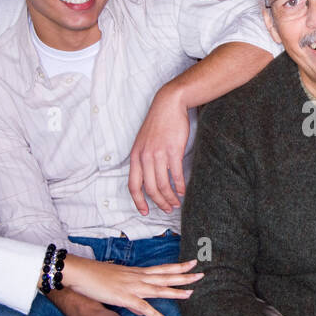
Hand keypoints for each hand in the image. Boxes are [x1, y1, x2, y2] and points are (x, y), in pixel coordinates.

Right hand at [61, 256, 200, 315]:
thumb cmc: (95, 276)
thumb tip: (139, 305)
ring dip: (175, 291)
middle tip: (202, 273)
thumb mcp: (117, 283)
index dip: (178, 266)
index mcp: (137, 273)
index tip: (192, 263)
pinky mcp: (123, 297)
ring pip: (158, 289)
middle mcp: (138, 278)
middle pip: (165, 276)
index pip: (162, 268)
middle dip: (184, 276)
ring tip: (191, 293)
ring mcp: (131, 287)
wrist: (79, 272)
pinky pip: (141, 307)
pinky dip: (154, 314)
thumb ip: (130, 293)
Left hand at [128, 86, 189, 213]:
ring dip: (170, 197)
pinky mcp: (173, 150)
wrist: (169, 104)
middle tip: (167, 209)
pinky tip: (183, 191)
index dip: (138, 201)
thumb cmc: (158, 123)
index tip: (145, 211)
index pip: (133, 185)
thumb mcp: (143, 142)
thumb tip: (149, 177)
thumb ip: (143, 159)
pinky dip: (180, 186)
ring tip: (176, 203)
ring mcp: (159, 154)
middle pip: (150, 188)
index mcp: (135, 156)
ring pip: (163, 184)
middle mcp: (144, 157)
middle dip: (159, 202)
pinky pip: (176, 174)